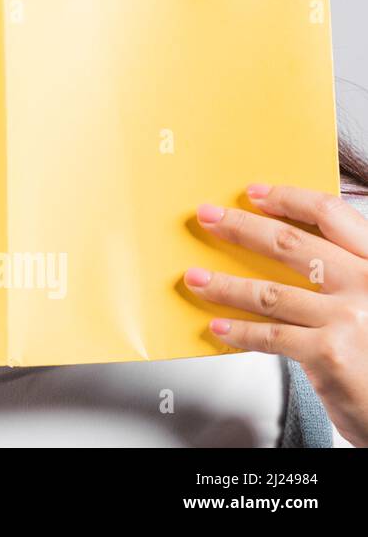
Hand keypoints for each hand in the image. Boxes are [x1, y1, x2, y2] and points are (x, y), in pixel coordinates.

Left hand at [184, 183, 367, 446]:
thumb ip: (339, 273)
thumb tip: (276, 247)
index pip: (331, 214)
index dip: (288, 199)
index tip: (255, 193)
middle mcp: (367, 283)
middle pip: (291, 244)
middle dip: (242, 227)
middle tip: (208, 217)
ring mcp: (348, 317)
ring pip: (271, 292)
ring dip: (226, 284)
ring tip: (195, 277)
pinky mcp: (328, 352)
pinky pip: (270, 335)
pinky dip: (239, 331)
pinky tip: (219, 326)